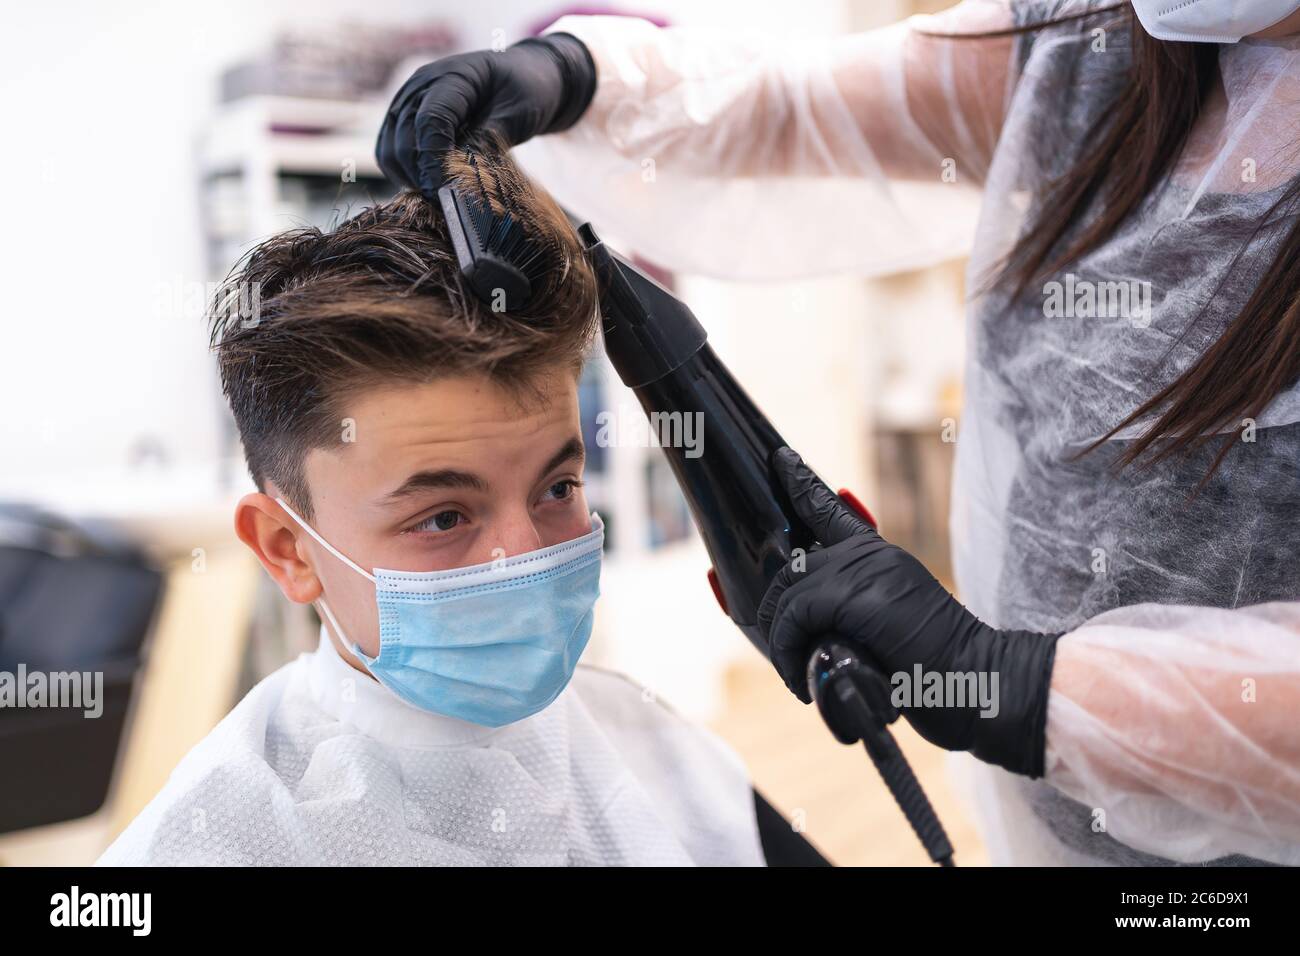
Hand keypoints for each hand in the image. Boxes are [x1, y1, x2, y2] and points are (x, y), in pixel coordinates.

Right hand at [376, 33, 596, 196]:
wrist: (522, 76)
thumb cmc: (525, 90)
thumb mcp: (518, 113)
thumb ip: (488, 139)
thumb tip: (462, 175)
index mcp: (450, 76)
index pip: (429, 121)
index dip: (435, 162)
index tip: (449, 192)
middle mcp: (419, 87)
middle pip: (403, 139)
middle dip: (423, 176)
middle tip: (449, 202)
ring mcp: (407, 103)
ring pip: (390, 151)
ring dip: (411, 179)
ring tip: (440, 196)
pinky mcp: (403, 121)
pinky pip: (390, 154)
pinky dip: (406, 175)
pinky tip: (430, 187)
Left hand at [757, 447, 1060, 776]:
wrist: (981, 681)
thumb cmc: (938, 668)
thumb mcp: (892, 624)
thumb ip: (855, 610)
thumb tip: (813, 628)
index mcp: (881, 556)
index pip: (832, 510)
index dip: (802, 483)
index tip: (782, 458)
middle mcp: (871, 555)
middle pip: (794, 565)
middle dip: (776, 611)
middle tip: (784, 652)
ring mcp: (864, 571)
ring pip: (790, 592)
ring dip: (782, 638)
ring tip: (796, 674)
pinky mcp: (855, 597)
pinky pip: (796, 615)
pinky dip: (789, 650)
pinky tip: (803, 682)